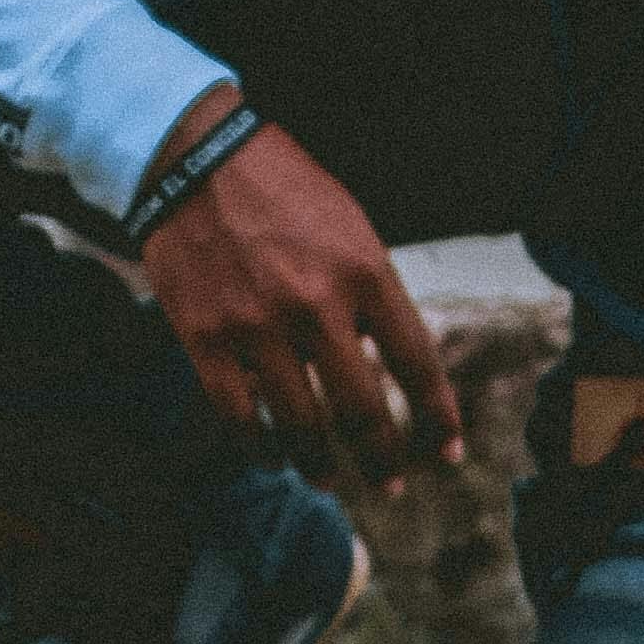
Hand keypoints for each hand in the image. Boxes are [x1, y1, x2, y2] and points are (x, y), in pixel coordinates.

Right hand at [133, 95, 467, 475]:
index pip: (417, 363)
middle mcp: (316, 306)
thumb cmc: (281, 189)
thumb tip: (386, 362)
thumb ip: (371, 294)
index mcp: (365, 271)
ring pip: (301, 426)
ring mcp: (257, 327)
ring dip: (321, 465)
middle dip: (384, 460)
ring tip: (330, 481)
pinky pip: (239, 418)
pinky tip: (273, 459)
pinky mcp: (205, 340)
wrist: (194, 158)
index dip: (438, 418)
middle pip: (364, 410)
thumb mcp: (350, 226)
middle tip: (391, 485)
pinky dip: (261, 449)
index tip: (449, 453)